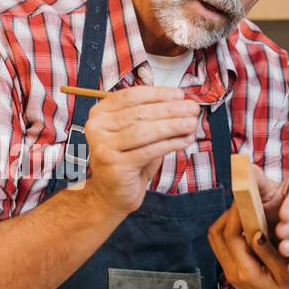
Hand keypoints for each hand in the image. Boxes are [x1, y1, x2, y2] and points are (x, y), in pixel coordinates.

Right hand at [80, 85, 199, 215]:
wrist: (111, 194)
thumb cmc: (127, 161)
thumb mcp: (136, 134)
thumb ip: (151, 117)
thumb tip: (181, 104)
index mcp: (100, 113)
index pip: (131, 96)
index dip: (158, 94)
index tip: (180, 95)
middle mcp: (96, 128)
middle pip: (140, 113)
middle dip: (170, 109)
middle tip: (192, 108)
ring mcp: (103, 147)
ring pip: (144, 131)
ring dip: (172, 126)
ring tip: (191, 123)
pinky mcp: (115, 166)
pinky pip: (149, 151)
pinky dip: (170, 144)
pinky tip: (184, 141)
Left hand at [208, 207, 288, 288]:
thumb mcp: (286, 272)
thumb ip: (269, 252)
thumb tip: (256, 231)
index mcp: (245, 272)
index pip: (231, 235)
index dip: (236, 214)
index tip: (246, 199)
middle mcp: (232, 272)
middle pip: (216, 235)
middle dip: (227, 215)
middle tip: (243, 201)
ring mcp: (230, 273)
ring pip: (216, 240)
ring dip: (226, 223)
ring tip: (244, 210)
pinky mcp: (232, 272)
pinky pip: (222, 246)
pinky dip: (229, 232)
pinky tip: (246, 225)